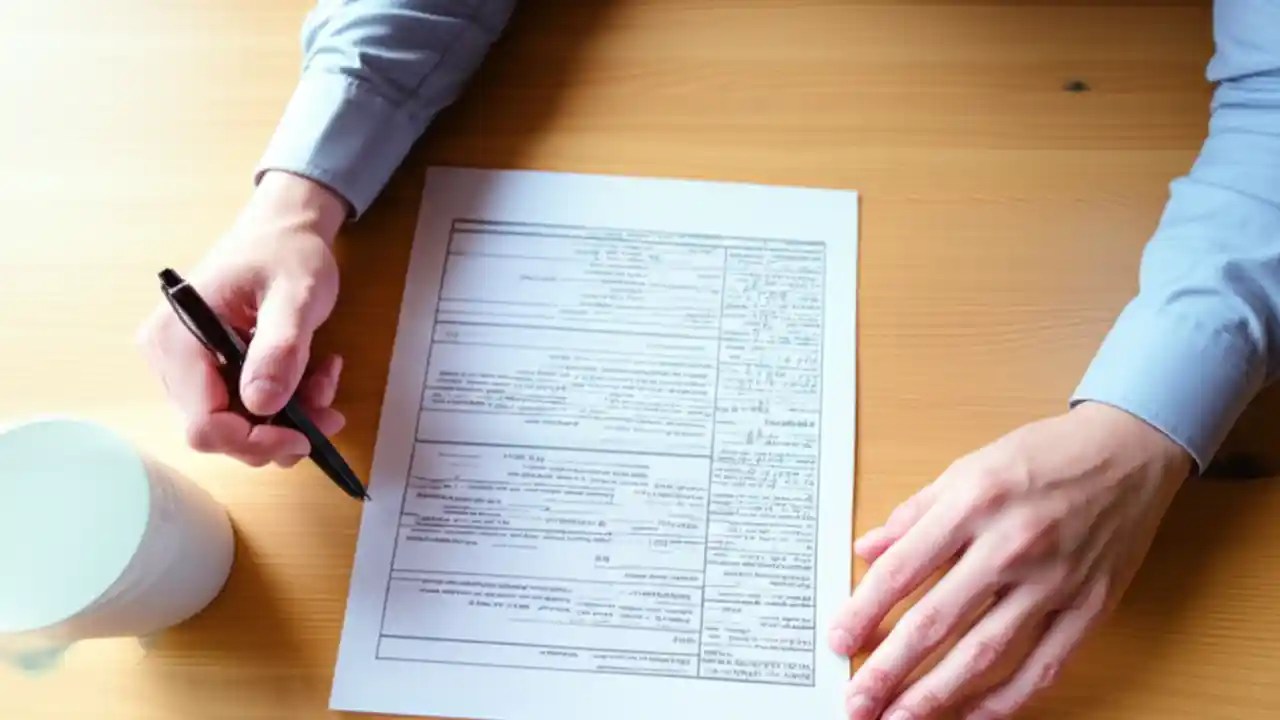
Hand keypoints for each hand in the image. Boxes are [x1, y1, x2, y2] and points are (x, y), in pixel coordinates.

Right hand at [137, 171, 348, 466]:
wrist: (283, 229)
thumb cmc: (287, 252)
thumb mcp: (296, 295)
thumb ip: (280, 348)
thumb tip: (262, 404)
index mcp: (178, 339)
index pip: (204, 423)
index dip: (253, 441)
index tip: (304, 435)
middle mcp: (169, 358)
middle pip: (219, 429)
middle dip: (279, 430)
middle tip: (329, 410)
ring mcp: (186, 366)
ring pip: (237, 422)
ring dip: (289, 416)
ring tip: (326, 380)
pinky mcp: (206, 369)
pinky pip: (244, 404)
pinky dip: (284, 401)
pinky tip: (314, 373)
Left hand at [830, 402, 1192, 718]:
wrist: (1129, 450)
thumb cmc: (1044, 456)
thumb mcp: (967, 468)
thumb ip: (914, 514)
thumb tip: (866, 550)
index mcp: (972, 504)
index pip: (903, 570)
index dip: (865, 611)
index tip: (839, 642)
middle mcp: (1010, 545)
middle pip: (937, 620)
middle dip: (890, 668)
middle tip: (858, 702)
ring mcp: (1054, 581)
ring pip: (985, 652)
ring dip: (938, 694)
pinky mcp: (1090, 606)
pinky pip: (1044, 665)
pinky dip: (1008, 699)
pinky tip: (972, 716)